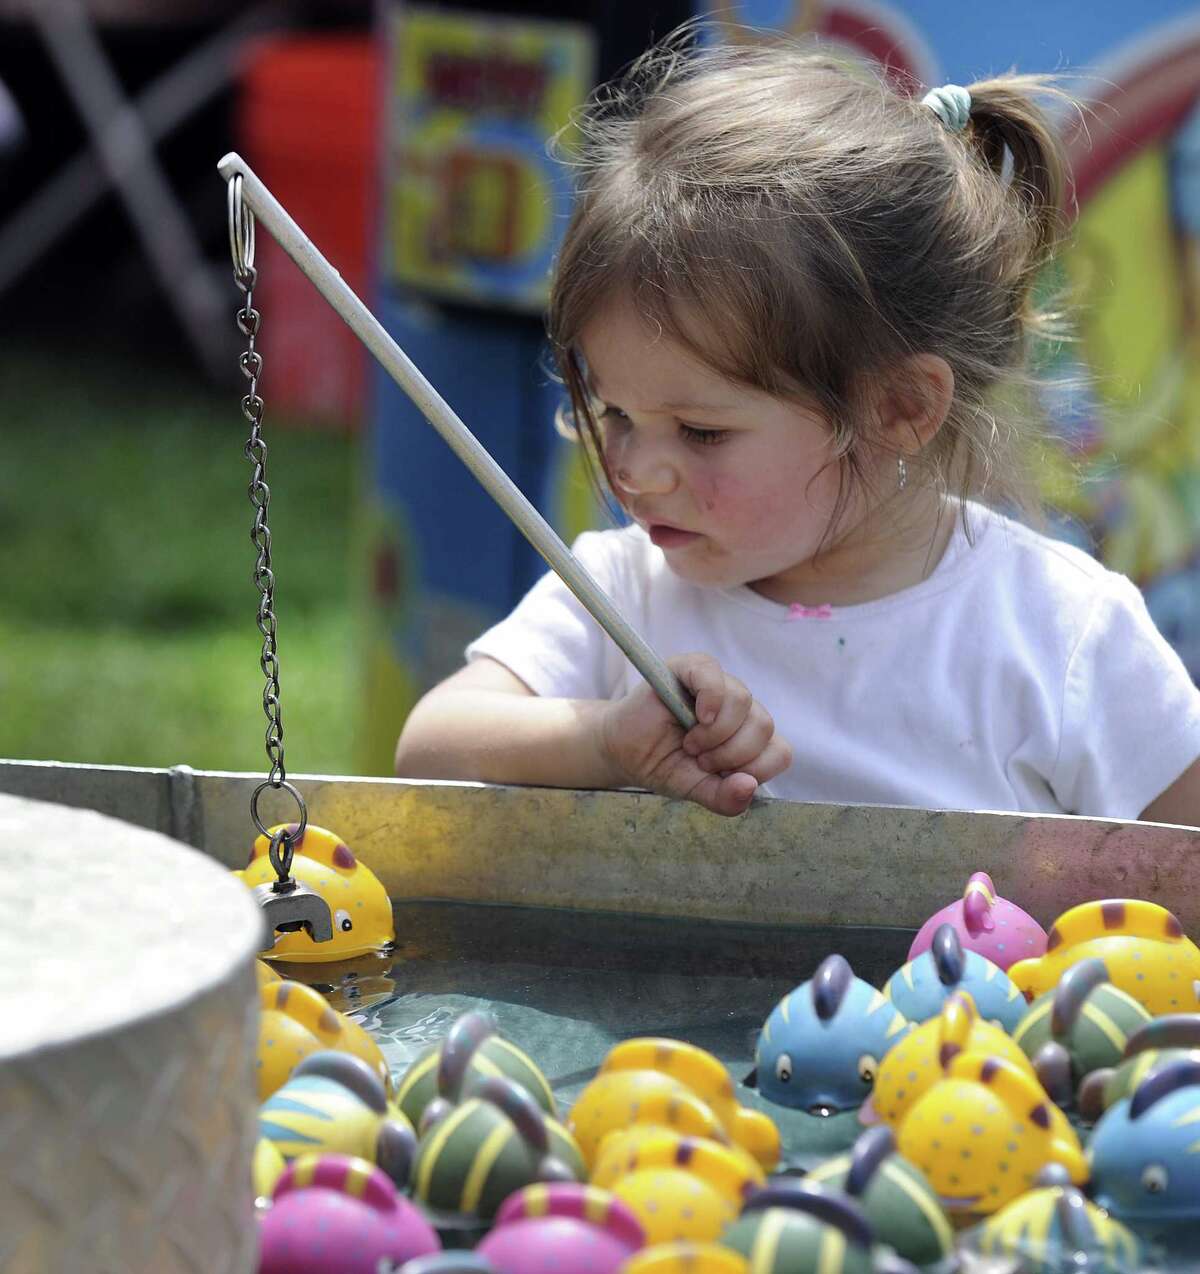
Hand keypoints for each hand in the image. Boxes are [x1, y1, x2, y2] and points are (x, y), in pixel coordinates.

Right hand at [597, 653, 792, 815]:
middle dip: (732, 753)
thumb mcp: (696, 790)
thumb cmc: (662, 765)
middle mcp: (739, 709)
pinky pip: (714, 675)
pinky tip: (697, 718)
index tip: (719, 775)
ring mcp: (717, 684)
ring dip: (715, 733)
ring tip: (690, 742)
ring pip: (743, 701)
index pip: (779, 752)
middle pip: (764, 726)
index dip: (753, 769)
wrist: (622, 750)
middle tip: (699, 759)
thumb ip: (724, 798)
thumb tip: (748, 787)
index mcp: (748, 737)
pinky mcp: (692, 667)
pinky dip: (710, 699)